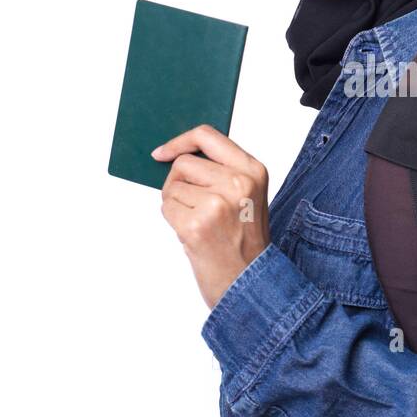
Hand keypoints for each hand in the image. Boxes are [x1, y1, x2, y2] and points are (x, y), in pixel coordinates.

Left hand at [152, 124, 270, 309]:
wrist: (249, 280)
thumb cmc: (243, 240)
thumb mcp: (246, 195)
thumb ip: (221, 170)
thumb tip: (175, 154)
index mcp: (253, 170)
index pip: (207, 135)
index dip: (180, 141)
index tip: (163, 153)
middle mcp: (238, 183)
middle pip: (184, 162)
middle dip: (179, 182)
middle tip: (195, 206)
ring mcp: (217, 203)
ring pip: (172, 185)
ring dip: (176, 204)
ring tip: (199, 222)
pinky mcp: (196, 224)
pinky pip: (167, 207)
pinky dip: (173, 220)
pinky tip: (193, 234)